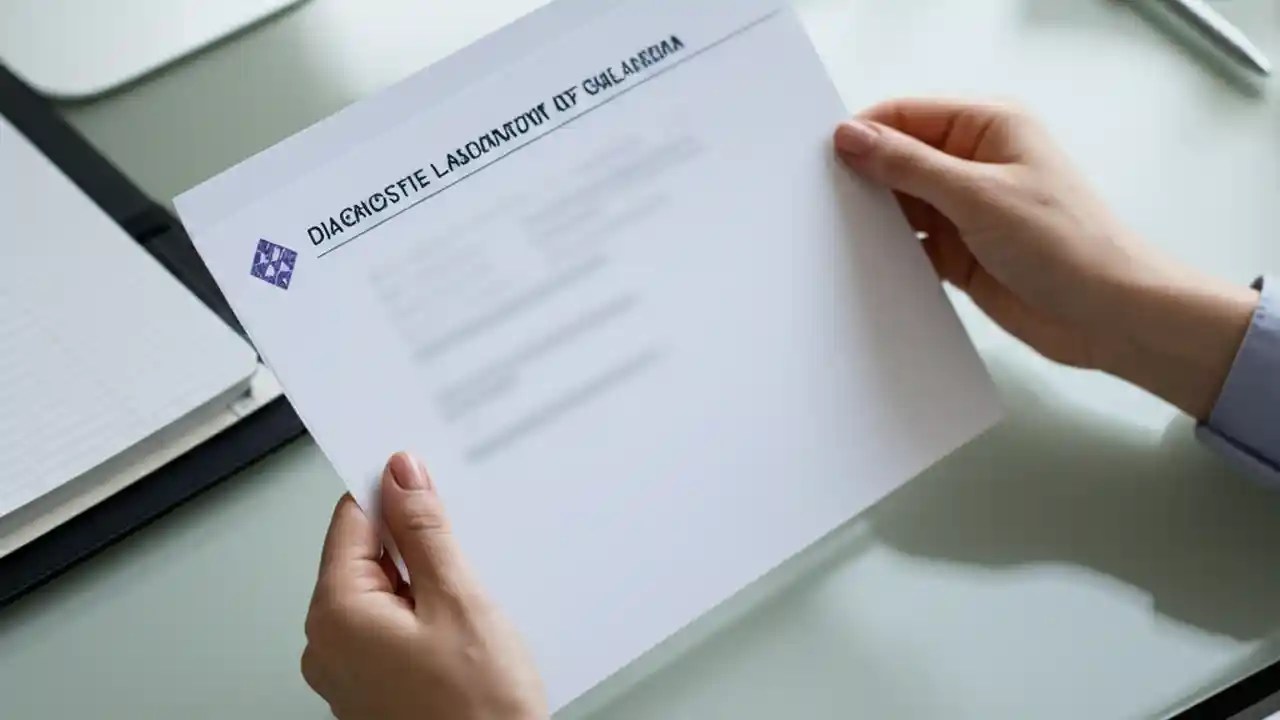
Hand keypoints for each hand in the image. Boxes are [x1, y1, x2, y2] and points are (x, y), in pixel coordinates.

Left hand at [302, 453, 546, 719]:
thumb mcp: (459, 601)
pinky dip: (425, 616)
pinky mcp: (375, 687)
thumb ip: (425, 531)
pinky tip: (462, 632)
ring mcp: (349, 671)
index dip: (393, 493)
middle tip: (464, 552)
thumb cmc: (475, 714)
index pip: (351, 519)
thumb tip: (402, 477)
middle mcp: (328, 644)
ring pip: (384, 592)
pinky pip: (392, 628)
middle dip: (416, 543)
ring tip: (469, 606)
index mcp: (336, 614)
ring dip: (426, 583)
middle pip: (366, 556)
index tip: (426, 479)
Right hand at [834, 98, 1257, 419]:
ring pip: (901, 203)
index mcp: (988, 127)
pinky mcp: (961, 252)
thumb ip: (910, 166)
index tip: (823, 158)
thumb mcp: (979, 196)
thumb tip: (852, 136)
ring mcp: (967, 209)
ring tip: (839, 235)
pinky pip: (911, 244)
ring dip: (877, 218)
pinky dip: (891, 252)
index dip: (865, 132)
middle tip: (821, 200)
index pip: (908, 114)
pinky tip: (869, 263)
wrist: (1109, 317)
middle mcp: (975, 163)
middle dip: (865, 177)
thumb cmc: (1068, 244)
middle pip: (899, 158)